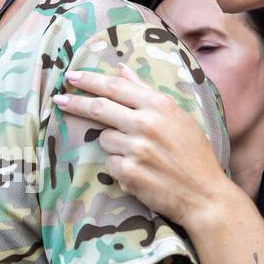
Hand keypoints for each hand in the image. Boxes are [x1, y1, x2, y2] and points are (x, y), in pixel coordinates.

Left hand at [52, 63, 228, 224]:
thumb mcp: (177, 116)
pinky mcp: (128, 172)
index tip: (71, 76)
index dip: (89, 80)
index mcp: (159, 106)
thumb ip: (146, 91)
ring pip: (104, 139)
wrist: (205, 195)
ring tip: (139, 156)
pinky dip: (119, 167)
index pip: (115, 87)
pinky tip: (140, 173)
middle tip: (59, 100)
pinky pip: (109, 164)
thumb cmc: (193, 154)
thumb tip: (121, 68)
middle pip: (98, 108)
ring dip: (113, 145)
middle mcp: (146, 124)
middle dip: (75, 102)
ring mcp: (136, 148)